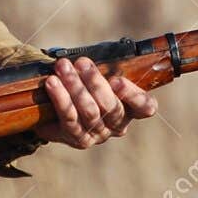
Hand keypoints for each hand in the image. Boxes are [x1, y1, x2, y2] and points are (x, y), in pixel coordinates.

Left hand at [33, 56, 157, 149]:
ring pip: (90, 112)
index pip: (145, 107)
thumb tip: (91, 58)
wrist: (58, 108)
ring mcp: (99, 134)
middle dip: (95, 82)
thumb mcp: (98, 73)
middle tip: (82, 62)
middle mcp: (118, 125)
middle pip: (112, 107)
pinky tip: (52, 83)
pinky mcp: (79, 139)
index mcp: (131, 108)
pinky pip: (69, 119)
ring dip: (75, 87)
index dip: (134, 96)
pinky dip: (61, 99)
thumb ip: (103, 66)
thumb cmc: (85, 84)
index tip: (117, 81)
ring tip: (63, 67)